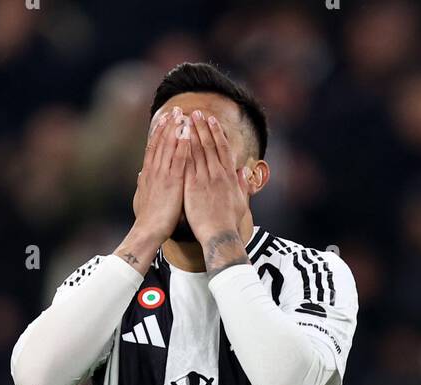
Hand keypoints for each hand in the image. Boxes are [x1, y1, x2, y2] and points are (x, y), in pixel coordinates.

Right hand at [131, 106, 189, 243]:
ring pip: (169, 146)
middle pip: (161, 142)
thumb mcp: (141, 197)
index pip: (153, 147)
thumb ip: (142, 184)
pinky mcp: (173, 182)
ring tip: (183, 115)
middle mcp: (154, 170)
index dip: (159, 132)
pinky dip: (183, 145)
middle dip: (168, 125)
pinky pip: (179, 160)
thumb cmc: (147, 219)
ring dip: (176, 129)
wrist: (148, 231)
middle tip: (175, 110)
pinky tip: (188, 134)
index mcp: (147, 173)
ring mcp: (163, 174)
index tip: (165, 120)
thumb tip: (140, 175)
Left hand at [183, 110, 248, 247]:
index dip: (216, 132)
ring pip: (197, 151)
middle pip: (209, 145)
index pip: (222, 148)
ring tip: (184, 120)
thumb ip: (241, 184)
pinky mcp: (192, 187)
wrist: (219, 236)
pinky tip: (177, 140)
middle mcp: (217, 174)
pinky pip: (187, 164)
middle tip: (195, 112)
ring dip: (190, 133)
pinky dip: (182, 150)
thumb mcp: (240, 201)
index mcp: (228, 176)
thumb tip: (244, 171)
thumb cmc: (229, 222)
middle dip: (201, 127)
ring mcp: (204, 179)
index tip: (211, 120)